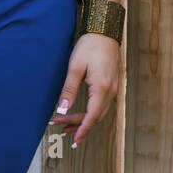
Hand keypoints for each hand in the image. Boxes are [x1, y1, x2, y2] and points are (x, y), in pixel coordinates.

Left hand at [49, 32, 120, 147]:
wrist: (105, 31)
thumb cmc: (90, 46)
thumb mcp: (76, 67)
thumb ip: (68, 90)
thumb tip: (61, 110)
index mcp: (101, 88)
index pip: (91, 117)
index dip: (81, 130)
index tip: (73, 141)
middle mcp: (111, 91)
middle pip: (95, 117)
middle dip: (78, 125)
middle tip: (59, 127)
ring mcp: (113, 88)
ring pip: (99, 112)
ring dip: (84, 120)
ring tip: (66, 125)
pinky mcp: (112, 84)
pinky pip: (102, 105)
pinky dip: (91, 112)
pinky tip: (81, 113)